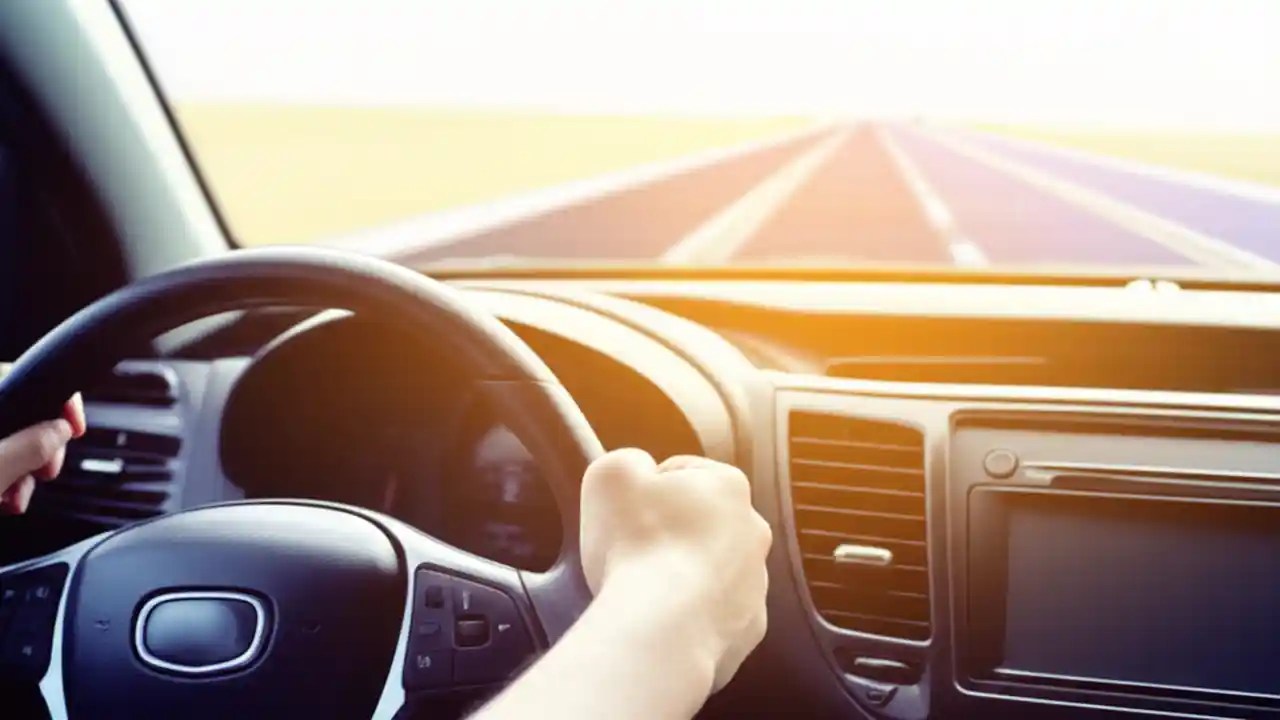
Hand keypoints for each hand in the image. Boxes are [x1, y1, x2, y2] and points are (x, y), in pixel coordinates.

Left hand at [0, 364, 86, 513]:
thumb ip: (30, 446)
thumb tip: (60, 431)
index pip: (29, 380)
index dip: (60, 401)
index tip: (76, 428)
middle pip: (23, 416)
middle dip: (40, 448)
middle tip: (44, 472)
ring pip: (10, 444)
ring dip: (23, 473)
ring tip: (14, 498)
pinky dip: (5, 481)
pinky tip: (1, 500)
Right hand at [580, 449, 771, 691]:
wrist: (661, 628)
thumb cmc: (635, 544)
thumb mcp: (611, 475)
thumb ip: (627, 461)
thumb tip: (637, 472)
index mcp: (728, 485)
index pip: (681, 474)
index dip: (646, 490)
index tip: (626, 514)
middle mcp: (753, 531)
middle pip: (701, 523)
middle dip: (670, 533)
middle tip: (632, 551)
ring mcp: (756, 583)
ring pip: (712, 570)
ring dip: (682, 575)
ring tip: (646, 590)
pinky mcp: (749, 628)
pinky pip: (715, 614)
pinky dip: (693, 616)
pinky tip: (665, 619)